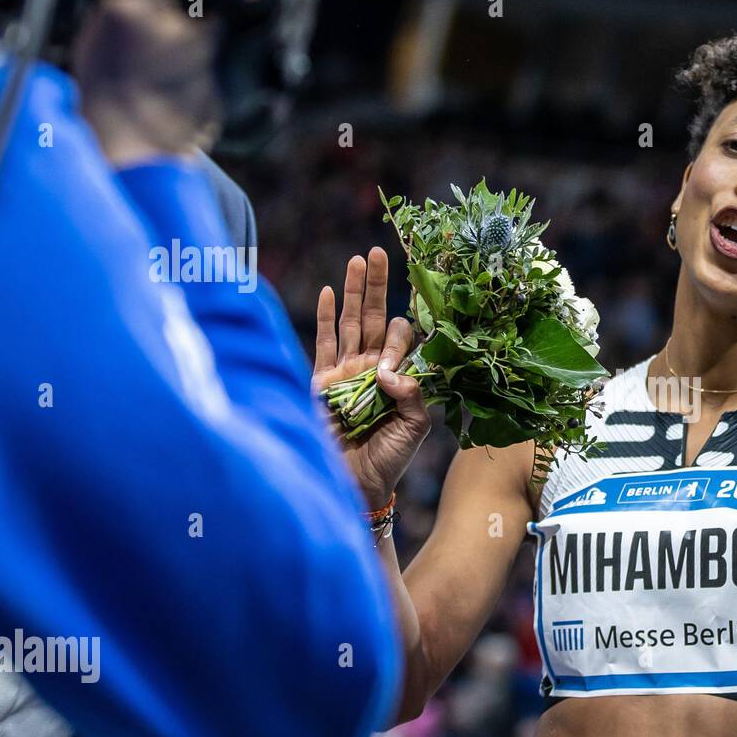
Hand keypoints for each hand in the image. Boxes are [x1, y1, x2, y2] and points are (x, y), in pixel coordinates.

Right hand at [314, 248, 432, 508]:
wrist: (357, 485)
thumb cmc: (389, 459)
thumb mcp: (415, 428)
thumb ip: (412, 394)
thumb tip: (389, 370)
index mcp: (398, 376)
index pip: (403, 339)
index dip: (403, 339)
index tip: (392, 366)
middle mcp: (372, 367)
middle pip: (376, 317)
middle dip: (378, 285)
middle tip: (378, 252)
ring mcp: (346, 371)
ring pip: (351, 322)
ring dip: (355, 291)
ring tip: (358, 259)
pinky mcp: (321, 381)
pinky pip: (325, 343)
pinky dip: (327, 317)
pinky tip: (332, 291)